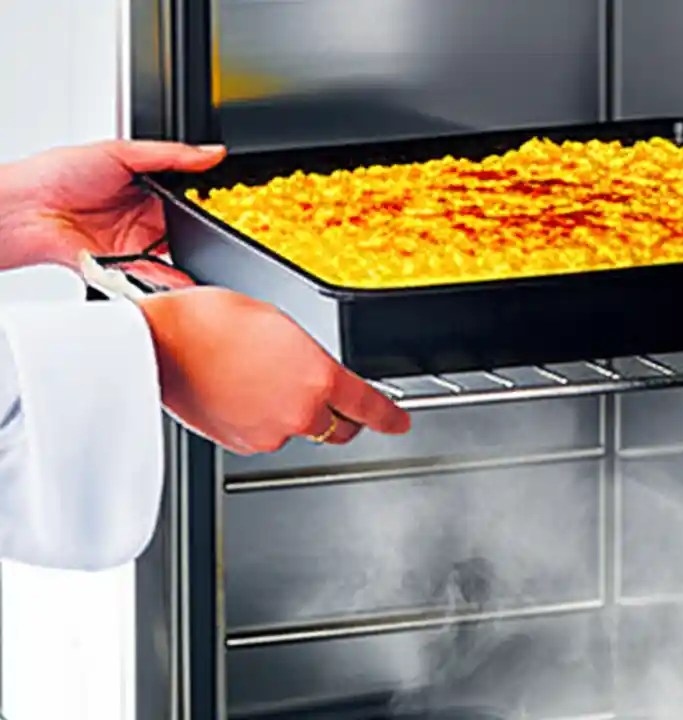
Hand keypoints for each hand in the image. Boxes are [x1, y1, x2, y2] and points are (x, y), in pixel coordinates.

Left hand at [0, 140, 226, 288]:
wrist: (24, 207)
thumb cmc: (58, 173)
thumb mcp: (122, 152)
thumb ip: (172, 155)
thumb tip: (212, 153)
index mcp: (148, 191)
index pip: (190, 201)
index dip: (209, 204)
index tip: (229, 205)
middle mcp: (145, 221)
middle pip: (189, 234)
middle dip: (204, 237)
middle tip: (219, 234)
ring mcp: (136, 247)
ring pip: (176, 259)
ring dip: (191, 262)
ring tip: (208, 259)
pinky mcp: (124, 269)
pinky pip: (155, 278)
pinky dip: (171, 283)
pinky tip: (185, 279)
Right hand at [138, 287, 411, 453]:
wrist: (159, 345)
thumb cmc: (210, 322)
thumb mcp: (278, 323)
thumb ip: (307, 356)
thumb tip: (312, 369)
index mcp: (318, 377)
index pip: (369, 406)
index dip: (390, 417)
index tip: (400, 423)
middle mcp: (300, 412)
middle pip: (339, 429)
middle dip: (340, 418)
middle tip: (326, 399)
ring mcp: (271, 432)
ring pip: (299, 430)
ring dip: (293, 414)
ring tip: (262, 381)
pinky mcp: (243, 443)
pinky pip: (266, 435)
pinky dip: (263, 420)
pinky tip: (243, 393)